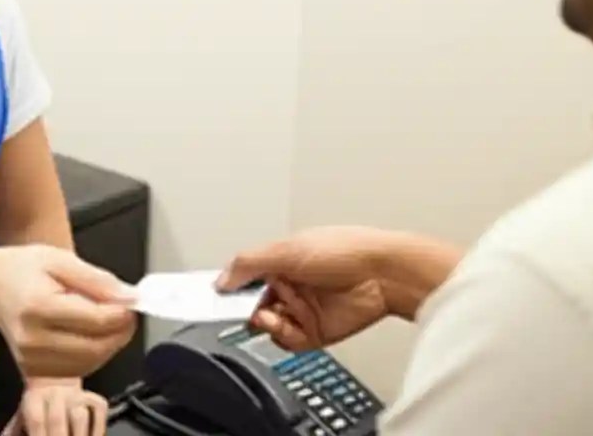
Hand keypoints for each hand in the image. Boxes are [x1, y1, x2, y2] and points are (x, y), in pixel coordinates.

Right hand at [0, 245, 137, 378]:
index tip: (132, 302)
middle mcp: (33, 338)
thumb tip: (129, 297)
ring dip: (110, 345)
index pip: (95, 321)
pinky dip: (94, 355)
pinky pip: (77, 371)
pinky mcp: (32, 371)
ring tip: (110, 321)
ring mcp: (31, 359)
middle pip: (95, 348)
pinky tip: (93, 336)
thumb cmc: (23, 270)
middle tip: (128, 313)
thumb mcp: (61, 260)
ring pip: (90, 363)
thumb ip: (98, 281)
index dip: (122, 314)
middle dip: (121, 332)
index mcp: (39, 307)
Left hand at [1, 378, 108, 435]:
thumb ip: (13, 432)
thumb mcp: (22, 416)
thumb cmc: (37, 404)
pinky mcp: (95, 398)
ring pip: (80, 417)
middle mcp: (56, 394)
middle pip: (57, 422)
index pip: (36, 422)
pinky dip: (98, 429)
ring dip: (79, 435)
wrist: (57, 374)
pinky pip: (100, 412)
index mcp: (34, 399)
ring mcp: (78, 395)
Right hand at [215, 226, 461, 350]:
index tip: (209, 296)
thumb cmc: (345, 250)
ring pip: (266, 325)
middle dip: (242, 308)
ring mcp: (301, 309)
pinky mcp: (314, 331)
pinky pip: (287, 341)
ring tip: (268, 315)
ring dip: (264, 322)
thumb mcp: (286, 250)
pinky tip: (285, 325)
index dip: (228, 286)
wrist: (383, 274)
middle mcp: (289, 284)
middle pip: (250, 304)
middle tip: (236, 308)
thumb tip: (221, 280)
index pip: (244, 276)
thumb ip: (248, 264)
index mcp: (280, 260)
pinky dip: (282, 336)